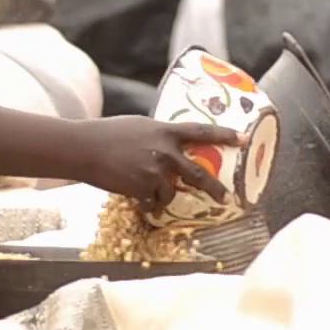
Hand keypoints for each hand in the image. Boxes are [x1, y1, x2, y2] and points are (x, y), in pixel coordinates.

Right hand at [77, 117, 242, 208]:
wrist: (85, 149)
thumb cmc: (108, 134)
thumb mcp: (141, 127)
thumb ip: (161, 137)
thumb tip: (173, 148)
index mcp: (165, 131)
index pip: (202, 132)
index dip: (225, 135)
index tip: (244, 139)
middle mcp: (165, 152)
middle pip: (198, 174)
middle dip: (214, 189)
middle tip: (226, 199)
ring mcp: (155, 172)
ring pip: (170, 192)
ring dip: (161, 195)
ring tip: (143, 188)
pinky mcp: (143, 189)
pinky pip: (152, 202)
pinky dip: (146, 202)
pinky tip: (133, 194)